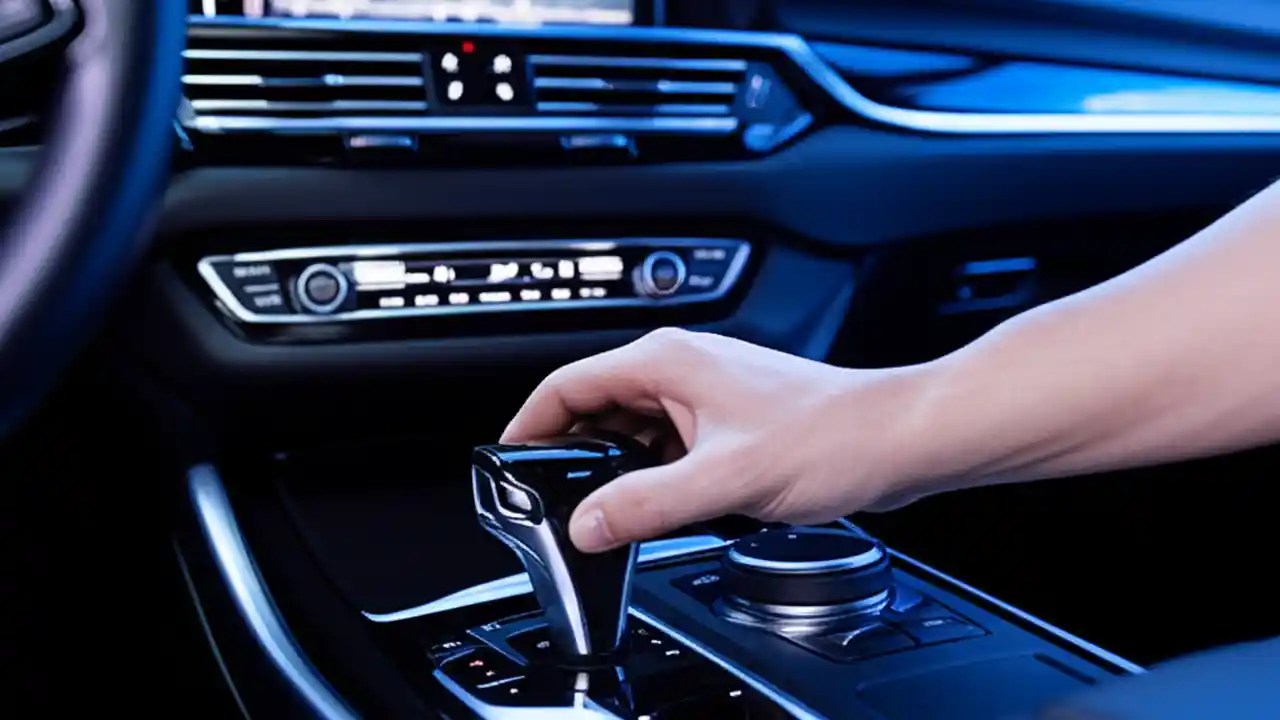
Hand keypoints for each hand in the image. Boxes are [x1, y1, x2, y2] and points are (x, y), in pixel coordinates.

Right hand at [502, 328, 928, 551]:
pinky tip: (658, 504)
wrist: (897, 439)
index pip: (567, 386)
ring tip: (609, 510)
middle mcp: (680, 368)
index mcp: (666, 362)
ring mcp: (703, 392)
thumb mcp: (725, 479)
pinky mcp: (724, 418)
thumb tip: (589, 524)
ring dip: (613, 467)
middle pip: (594, 407)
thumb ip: (647, 504)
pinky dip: (649, 472)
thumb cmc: (832, 437)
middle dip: (571, 454)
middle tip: (556, 502)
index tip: (508, 464)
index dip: (529, 426)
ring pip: (630, 428)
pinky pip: (664, 443)